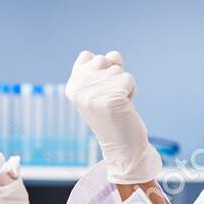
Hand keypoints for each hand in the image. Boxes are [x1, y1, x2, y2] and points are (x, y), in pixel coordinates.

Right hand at [65, 50, 160, 183]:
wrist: (122, 147)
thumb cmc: (113, 116)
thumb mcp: (100, 88)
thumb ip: (102, 67)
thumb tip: (114, 56)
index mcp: (71, 86)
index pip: (87, 56)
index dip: (101, 69)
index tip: (101, 90)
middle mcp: (78, 88)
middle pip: (104, 59)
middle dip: (113, 76)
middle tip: (111, 98)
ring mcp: (92, 93)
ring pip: (118, 69)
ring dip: (123, 85)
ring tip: (117, 104)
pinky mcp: (110, 97)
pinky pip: (128, 79)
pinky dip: (131, 91)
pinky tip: (124, 107)